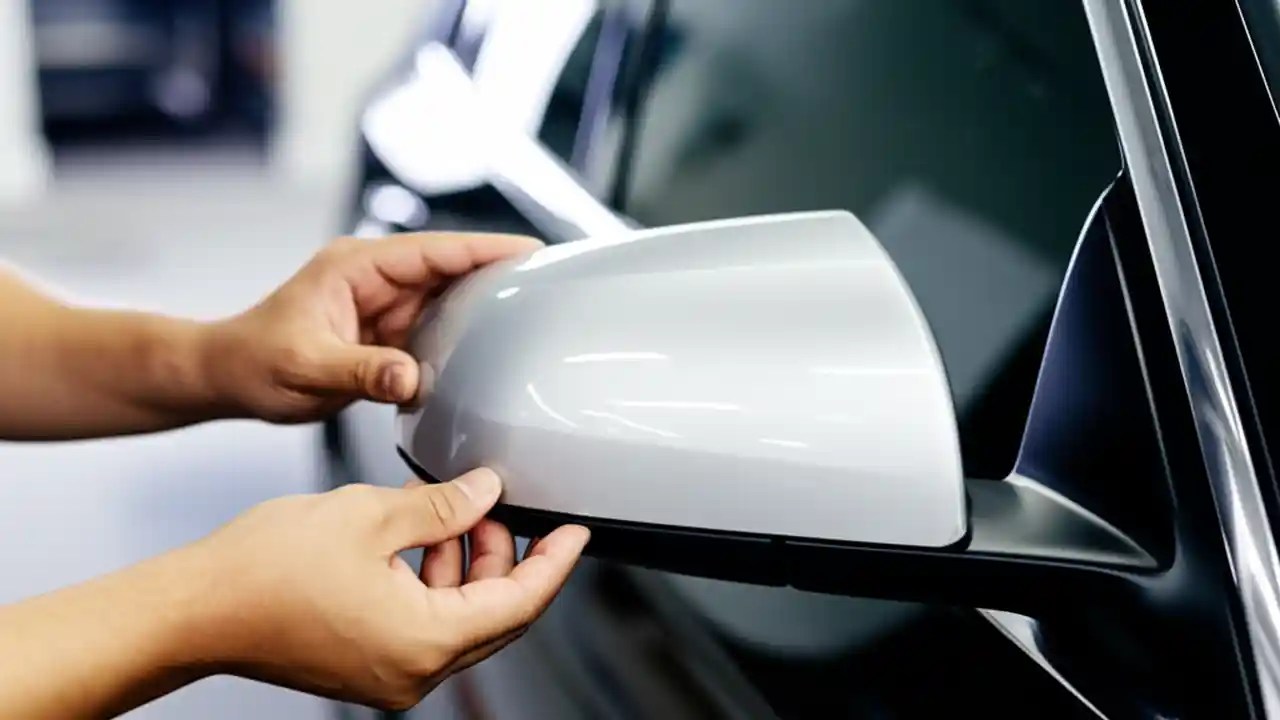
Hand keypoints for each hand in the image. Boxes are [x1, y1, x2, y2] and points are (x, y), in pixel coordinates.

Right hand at [183, 469, 588, 710]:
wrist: (193, 608)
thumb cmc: (266, 568)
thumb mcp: (372, 515)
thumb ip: (444, 505)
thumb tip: (486, 493)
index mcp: (426, 641)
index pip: (520, 603)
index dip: (554, 562)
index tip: (576, 532)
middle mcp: (413, 671)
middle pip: (492, 614)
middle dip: (505, 557)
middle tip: (498, 506)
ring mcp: (387, 674)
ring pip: (456, 616)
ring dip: (463, 564)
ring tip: (451, 510)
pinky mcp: (364, 664)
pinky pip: (421, 623)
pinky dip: (429, 580)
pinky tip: (418, 534)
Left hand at [207, 232, 541, 422]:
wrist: (226, 378)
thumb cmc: (253, 362)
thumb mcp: (305, 366)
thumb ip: (360, 372)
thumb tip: (412, 379)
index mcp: (358, 267)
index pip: (435, 251)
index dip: (485, 249)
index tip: (531, 251)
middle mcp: (376, 280)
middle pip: (451, 270)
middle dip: (498, 273)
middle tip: (551, 283)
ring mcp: (383, 307)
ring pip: (448, 300)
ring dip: (485, 308)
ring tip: (535, 316)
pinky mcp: (386, 336)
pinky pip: (436, 332)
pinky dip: (464, 340)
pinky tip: (493, 354)